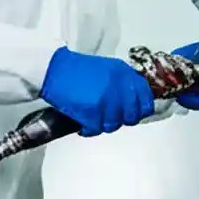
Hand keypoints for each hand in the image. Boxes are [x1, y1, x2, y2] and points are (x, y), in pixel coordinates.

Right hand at [39, 47, 155, 135]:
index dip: (141, 109)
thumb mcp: (108, 69)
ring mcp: (105, 99)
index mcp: (124, 73)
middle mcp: (118, 86)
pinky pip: (96, 129)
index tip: (134, 113)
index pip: (145, 98)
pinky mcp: (91, 110)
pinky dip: (88, 129)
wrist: (53, 69)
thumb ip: (123, 84)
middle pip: (131, 115)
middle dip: (121, 119)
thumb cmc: (76, 70)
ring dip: (103, 124)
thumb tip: (134, 102)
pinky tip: (83, 123)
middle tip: (109, 117)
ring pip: (114, 125)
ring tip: (93, 118)